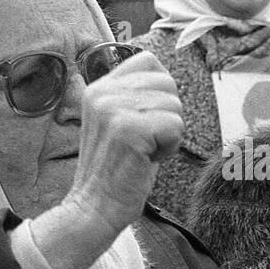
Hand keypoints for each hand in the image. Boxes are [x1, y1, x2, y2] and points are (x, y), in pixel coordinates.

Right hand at [30, 53, 182, 268]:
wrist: (94, 207)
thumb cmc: (116, 170)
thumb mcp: (119, 122)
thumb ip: (136, 98)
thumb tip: (168, 80)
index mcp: (99, 88)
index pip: (148, 61)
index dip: (161, 89)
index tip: (148, 119)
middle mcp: (102, 92)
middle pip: (167, 82)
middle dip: (168, 115)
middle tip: (145, 141)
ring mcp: (113, 109)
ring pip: (174, 105)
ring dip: (169, 134)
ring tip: (144, 151)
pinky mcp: (128, 129)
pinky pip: (175, 125)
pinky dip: (170, 147)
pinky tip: (147, 159)